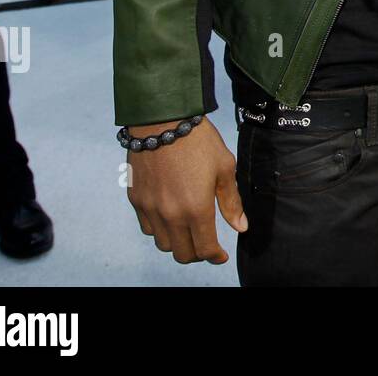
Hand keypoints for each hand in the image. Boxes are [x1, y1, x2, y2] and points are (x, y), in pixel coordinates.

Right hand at [125, 117, 246, 264]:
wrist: (163, 121)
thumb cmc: (199, 141)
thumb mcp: (224, 167)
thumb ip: (231, 201)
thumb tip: (241, 227)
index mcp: (196, 208)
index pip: (205, 248)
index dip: (215, 256)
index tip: (220, 256)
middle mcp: (171, 214)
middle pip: (182, 254)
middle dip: (197, 254)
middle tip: (206, 244)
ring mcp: (150, 208)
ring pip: (163, 244)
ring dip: (178, 242)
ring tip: (189, 229)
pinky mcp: (136, 200)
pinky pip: (148, 227)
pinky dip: (160, 229)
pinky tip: (171, 216)